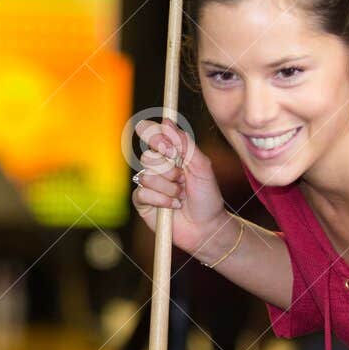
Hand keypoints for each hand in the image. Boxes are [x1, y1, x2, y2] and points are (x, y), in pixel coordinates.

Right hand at [129, 118, 229, 256]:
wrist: (206, 227)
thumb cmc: (207, 197)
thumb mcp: (202, 167)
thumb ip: (185, 144)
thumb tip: (166, 122)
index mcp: (171, 153)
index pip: (151, 134)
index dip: (155, 138)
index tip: (170, 150)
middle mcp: (157, 166)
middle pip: (147, 156)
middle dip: (168, 170)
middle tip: (182, 179)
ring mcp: (148, 183)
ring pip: (146, 176)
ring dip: (168, 188)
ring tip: (180, 196)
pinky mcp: (142, 201)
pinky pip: (142, 193)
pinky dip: (161, 200)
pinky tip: (172, 206)